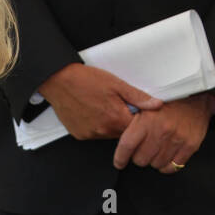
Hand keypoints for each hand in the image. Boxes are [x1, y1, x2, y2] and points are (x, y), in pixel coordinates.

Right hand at [36, 63, 162, 139]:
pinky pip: (94, 134)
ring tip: (103, 106)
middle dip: (124, 121)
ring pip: (108, 134)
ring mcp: (90, 134)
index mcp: (115, 119)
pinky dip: (96, 126)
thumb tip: (156, 104)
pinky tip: (92, 112)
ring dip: (110, 124)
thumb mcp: (116, 84)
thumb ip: (137, 97)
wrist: (58, 81)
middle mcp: (103, 131)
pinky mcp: (79, 135)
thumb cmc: (86, 80)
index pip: (137, 129)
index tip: (137, 111)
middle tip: (118, 105)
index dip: (139, 120)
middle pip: (123, 133)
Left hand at [113, 93, 214, 171]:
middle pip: (140, 160)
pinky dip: (167, 165)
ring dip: (154, 160)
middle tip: (144, 148)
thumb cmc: (169, 103)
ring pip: (156, 165)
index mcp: (147, 119)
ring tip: (158, 148)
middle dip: (139, 156)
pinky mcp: (189, 146)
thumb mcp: (146, 108)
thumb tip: (122, 145)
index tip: (119, 163)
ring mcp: (177, 139)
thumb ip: (133, 125)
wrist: (196, 97)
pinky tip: (166, 155)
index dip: (120, 158)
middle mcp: (161, 130)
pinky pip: (172, 167)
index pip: (127, 146)